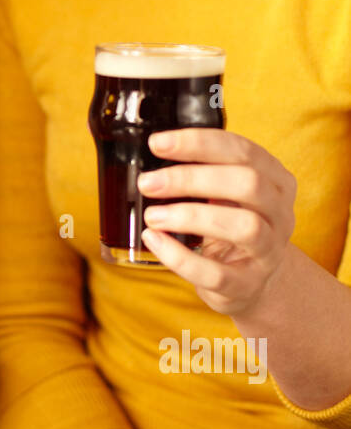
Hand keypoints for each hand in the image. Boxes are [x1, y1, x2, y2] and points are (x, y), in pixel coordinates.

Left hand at [137, 128, 296, 317]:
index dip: (199, 143)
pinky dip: (180, 257)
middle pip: (248, 183)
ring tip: (152, 216)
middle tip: (149, 183)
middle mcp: (280, 213)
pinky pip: (217, 273)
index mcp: (275, 180)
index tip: (158, 144)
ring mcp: (269, 251)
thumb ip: (203, 172)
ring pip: (244, 226)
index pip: (242, 151)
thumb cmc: (231, 226)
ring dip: (190, 216)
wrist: (253, 281)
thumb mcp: (227, 194)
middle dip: (191, 178)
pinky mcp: (248, 285)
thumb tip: (154, 156)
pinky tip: (155, 241)